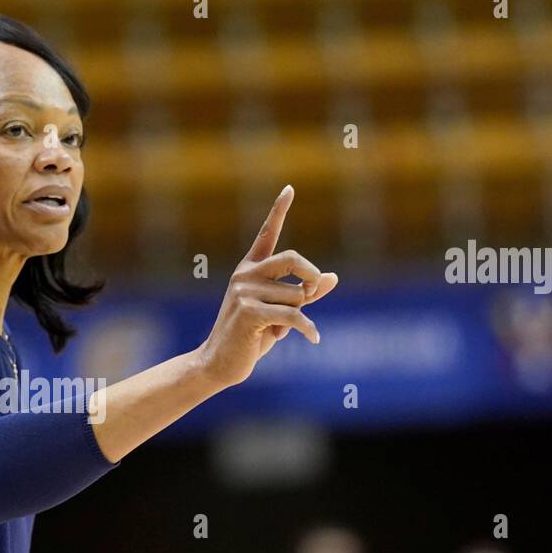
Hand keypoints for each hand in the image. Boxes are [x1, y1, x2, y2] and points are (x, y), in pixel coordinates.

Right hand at [195, 185, 338, 388]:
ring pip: (297, 295)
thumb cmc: (250, 338)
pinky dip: (307, 328)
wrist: (219, 363)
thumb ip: (305, 294)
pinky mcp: (250, 311)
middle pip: (294, 259)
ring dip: (299, 317)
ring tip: (278, 330)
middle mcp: (245, 275)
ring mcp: (245, 292)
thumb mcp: (280, 313)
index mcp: (250, 270)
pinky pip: (294, 315)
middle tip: (313, 294)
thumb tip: (332, 277)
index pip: (267, 234)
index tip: (290, 189)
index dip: (279, 210)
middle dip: (311, 277)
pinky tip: (314, 339)